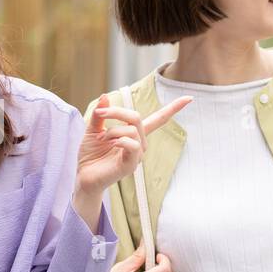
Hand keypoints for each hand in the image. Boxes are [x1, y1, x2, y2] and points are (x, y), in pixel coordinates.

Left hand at [76, 94, 190, 198]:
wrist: (83, 176)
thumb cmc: (90, 155)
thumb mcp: (93, 129)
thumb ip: (101, 114)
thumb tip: (105, 96)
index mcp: (133, 134)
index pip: (158, 120)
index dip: (173, 108)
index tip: (189, 98)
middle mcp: (139, 144)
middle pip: (136, 117)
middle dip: (116, 112)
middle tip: (100, 114)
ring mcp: (137, 155)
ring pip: (132, 130)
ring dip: (112, 130)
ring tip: (102, 139)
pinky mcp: (131, 165)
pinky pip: (132, 145)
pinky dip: (119, 140)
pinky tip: (110, 145)